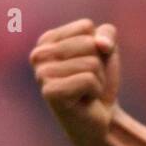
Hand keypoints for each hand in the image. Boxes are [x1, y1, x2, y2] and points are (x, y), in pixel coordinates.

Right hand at [30, 19, 120, 145]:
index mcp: (47, 41)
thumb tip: (101, 44)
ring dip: (98, 79)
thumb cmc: (99, 81)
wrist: (102, 119)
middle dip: (99, 63)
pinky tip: (84, 100)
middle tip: (88, 81)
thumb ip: (107, 33)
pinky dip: (95, 90)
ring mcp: (41, 74)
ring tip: (86, 91)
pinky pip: (88, 79)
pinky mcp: (49, 92)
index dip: (98, 46)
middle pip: (89, 43)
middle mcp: (38, 55)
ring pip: (91, 62)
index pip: (86, 26)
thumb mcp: (107, 49)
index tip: (89, 64)